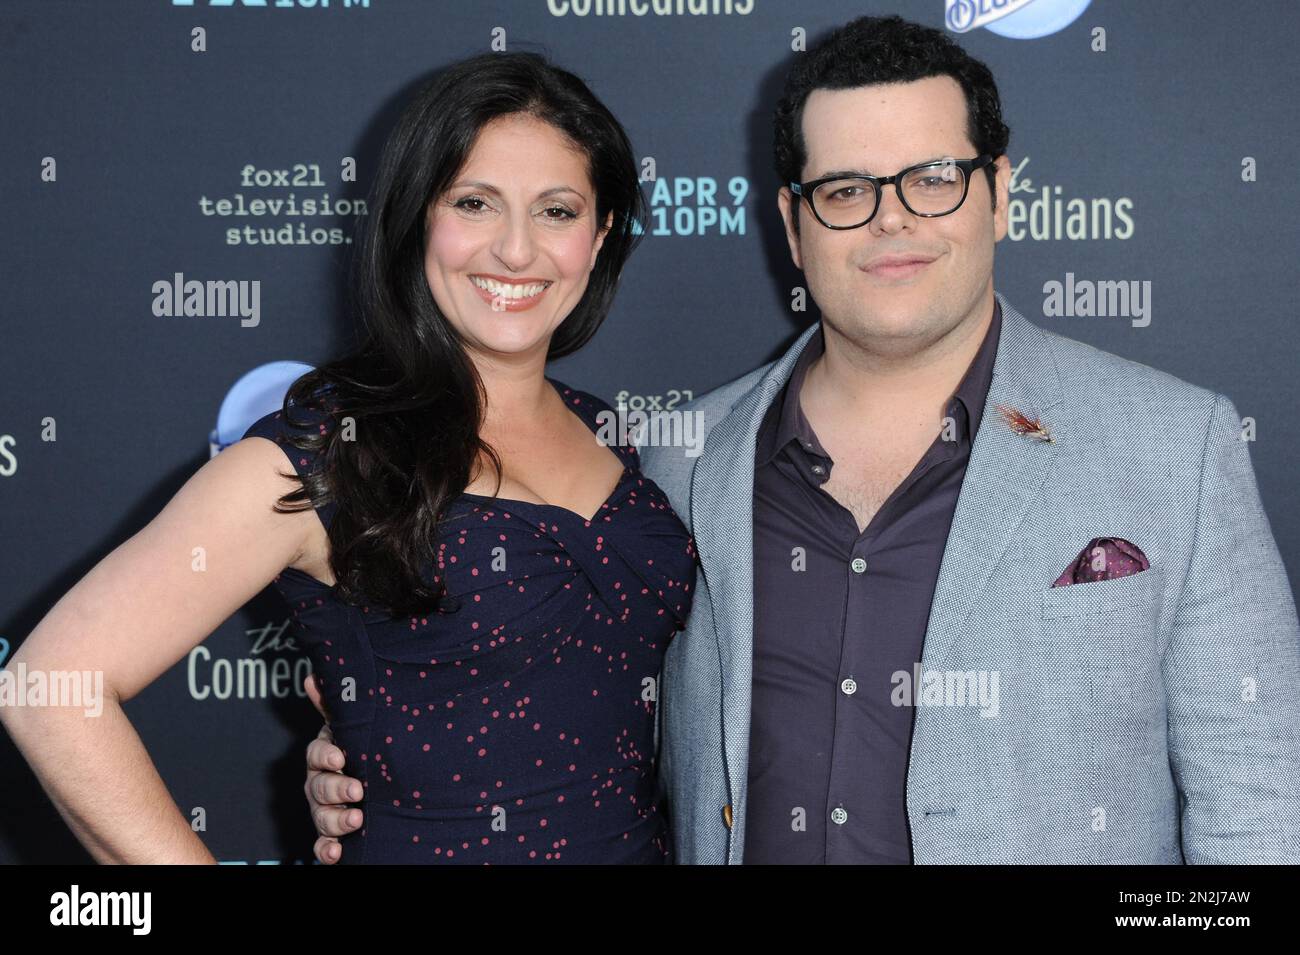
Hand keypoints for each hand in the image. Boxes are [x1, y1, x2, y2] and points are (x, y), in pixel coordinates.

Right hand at [303, 673, 363, 863]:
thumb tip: (313, 677)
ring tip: (356, 819)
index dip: (326, 756)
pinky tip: (336, 853)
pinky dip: (327, 850)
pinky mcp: (332, 834)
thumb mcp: (352, 727)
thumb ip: (334, 705)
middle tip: (357, 790)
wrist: (382, 782)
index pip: (317, 754)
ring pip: (320, 816)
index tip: (341, 757)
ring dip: (335, 820)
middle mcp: (320, 783)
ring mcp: (324, 809)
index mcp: (326, 756)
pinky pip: (323, 844)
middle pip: (317, 787)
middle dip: (336, 789)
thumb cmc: (364, 748)